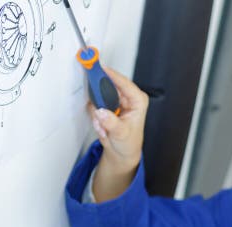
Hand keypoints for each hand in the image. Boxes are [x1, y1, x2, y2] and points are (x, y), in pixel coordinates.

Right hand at [90, 68, 148, 200]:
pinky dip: (95, 117)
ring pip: (99, 95)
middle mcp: (127, 97)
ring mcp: (115, 100)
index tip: (99, 69)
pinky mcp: (105, 105)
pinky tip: (102, 127)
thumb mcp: (122, 134)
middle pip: (109, 85)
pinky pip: (94, 105)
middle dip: (101, 101)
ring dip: (97, 112)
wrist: (121, 152)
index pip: (124, 83)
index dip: (111, 75)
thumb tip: (102, 112)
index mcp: (138, 100)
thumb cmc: (128, 143)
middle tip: (99, 111)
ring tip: (104, 127)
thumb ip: (111, 123)